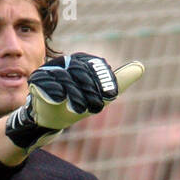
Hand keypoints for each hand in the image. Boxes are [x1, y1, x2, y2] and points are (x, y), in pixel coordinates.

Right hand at [5, 53, 144, 150]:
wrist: (50, 117)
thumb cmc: (76, 104)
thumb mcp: (100, 96)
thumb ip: (118, 82)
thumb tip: (140, 67)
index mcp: (80, 61)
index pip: (95, 66)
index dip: (104, 82)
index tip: (111, 96)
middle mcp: (64, 62)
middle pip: (81, 71)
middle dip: (91, 90)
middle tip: (97, 108)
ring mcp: (51, 70)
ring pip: (67, 79)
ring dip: (76, 96)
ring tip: (81, 110)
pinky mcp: (39, 80)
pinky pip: (51, 84)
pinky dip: (58, 94)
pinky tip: (62, 102)